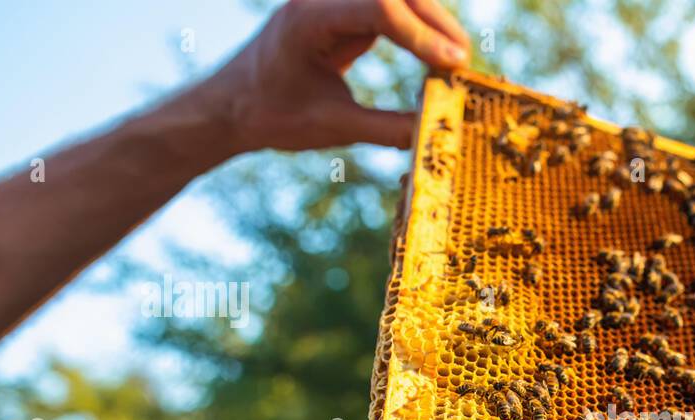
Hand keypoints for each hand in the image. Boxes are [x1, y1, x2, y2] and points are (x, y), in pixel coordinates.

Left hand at [200, 0, 470, 152]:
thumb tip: (435, 131)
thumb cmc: (271, 115)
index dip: (422, 37)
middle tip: (463, 60)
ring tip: (455, 60)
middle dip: (435, 22)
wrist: (230, 105)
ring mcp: (331, 3)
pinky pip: (386, 11)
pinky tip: (435, 56)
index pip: (380, 9)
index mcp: (309, 18)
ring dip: (430, 22)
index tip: (453, 67)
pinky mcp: (339, 13)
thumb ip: (386, 128)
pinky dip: (415, 30)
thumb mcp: (333, 126)